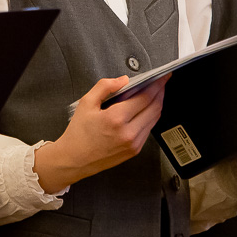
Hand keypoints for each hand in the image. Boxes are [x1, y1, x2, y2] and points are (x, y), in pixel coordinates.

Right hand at [33, 75, 167, 192]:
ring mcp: (133, 144)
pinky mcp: (134, 151)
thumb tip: (123, 80)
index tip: (162, 77)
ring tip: (155, 94)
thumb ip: (105, 86)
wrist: (74, 160)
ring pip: (154, 119)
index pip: (145, 97)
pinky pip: (148, 130)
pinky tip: (146, 109)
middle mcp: (128, 133)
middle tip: (161, 82)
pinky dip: (151, 117)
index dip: (156, 85)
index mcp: (116, 119)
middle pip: (154, 107)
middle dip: (160, 92)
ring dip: (157, 104)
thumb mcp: (86, 103)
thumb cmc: (78, 133)